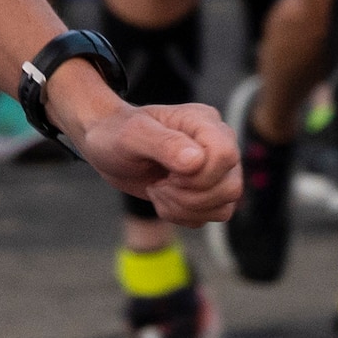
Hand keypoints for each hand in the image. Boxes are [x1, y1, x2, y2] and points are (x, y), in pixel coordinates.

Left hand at [74, 99, 240, 226]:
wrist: (107, 145)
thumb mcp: (131, 135)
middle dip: (188, 196)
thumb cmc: (116, 133)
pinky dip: (184, 216)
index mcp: (204, 121)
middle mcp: (218, 142)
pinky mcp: (209, 189)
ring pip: (224, 206)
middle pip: (230, 187)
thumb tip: (196, 161)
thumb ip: (163, 143)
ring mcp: (216, 168)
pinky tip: (163, 198)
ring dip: (185, 208)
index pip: (225, 156)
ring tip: (159, 190)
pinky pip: (213, 215)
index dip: (198, 176)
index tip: (167, 172)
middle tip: (159, 184)